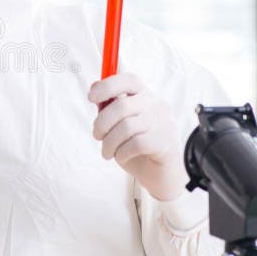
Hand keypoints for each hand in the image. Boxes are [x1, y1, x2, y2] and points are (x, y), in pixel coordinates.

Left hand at [88, 72, 187, 200]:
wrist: (161, 175)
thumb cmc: (136, 147)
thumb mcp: (118, 125)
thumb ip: (108, 107)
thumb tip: (93, 88)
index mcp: (145, 97)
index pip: (129, 81)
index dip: (108, 85)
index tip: (91, 98)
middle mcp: (157, 106)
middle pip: (122, 105)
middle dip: (101, 123)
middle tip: (97, 136)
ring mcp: (164, 123)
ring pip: (127, 127)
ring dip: (109, 142)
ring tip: (107, 152)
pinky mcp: (165, 142)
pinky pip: (136, 144)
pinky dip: (121, 152)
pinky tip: (121, 157)